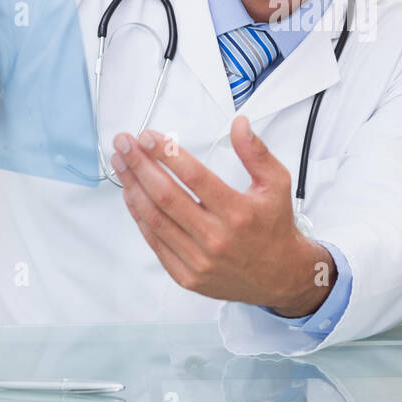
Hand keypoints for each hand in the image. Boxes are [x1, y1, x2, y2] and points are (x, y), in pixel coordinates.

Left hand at [111, 115, 335, 315]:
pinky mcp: (187, 277)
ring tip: (121, 165)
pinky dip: (140, 217)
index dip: (167, 154)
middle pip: (167, 196)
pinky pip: (156, 244)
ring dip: (133, 188)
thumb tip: (239, 124)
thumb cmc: (275, 227)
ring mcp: (199, 261)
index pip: (195, 177)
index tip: (148, 136)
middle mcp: (217, 239)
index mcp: (238, 213)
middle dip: (140, 166)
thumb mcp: (277, 184)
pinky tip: (131, 195)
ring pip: (156, 220)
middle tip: (124, 144)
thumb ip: (256, 152)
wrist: (280, 277)